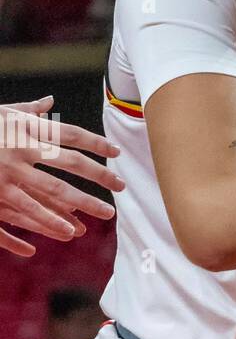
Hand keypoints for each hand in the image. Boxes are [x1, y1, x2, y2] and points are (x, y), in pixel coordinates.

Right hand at [0, 98, 123, 255]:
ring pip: (49, 195)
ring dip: (77, 208)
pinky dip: (40, 226)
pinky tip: (58, 236)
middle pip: (68, 166)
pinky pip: (19, 215)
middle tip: (121, 188)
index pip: (69, 134)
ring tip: (100, 217)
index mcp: (23, 129)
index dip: (95, 143)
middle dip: (98, 178)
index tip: (116, 152)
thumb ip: (25, 111)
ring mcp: (4, 175)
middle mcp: (18, 151)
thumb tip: (49, 102)